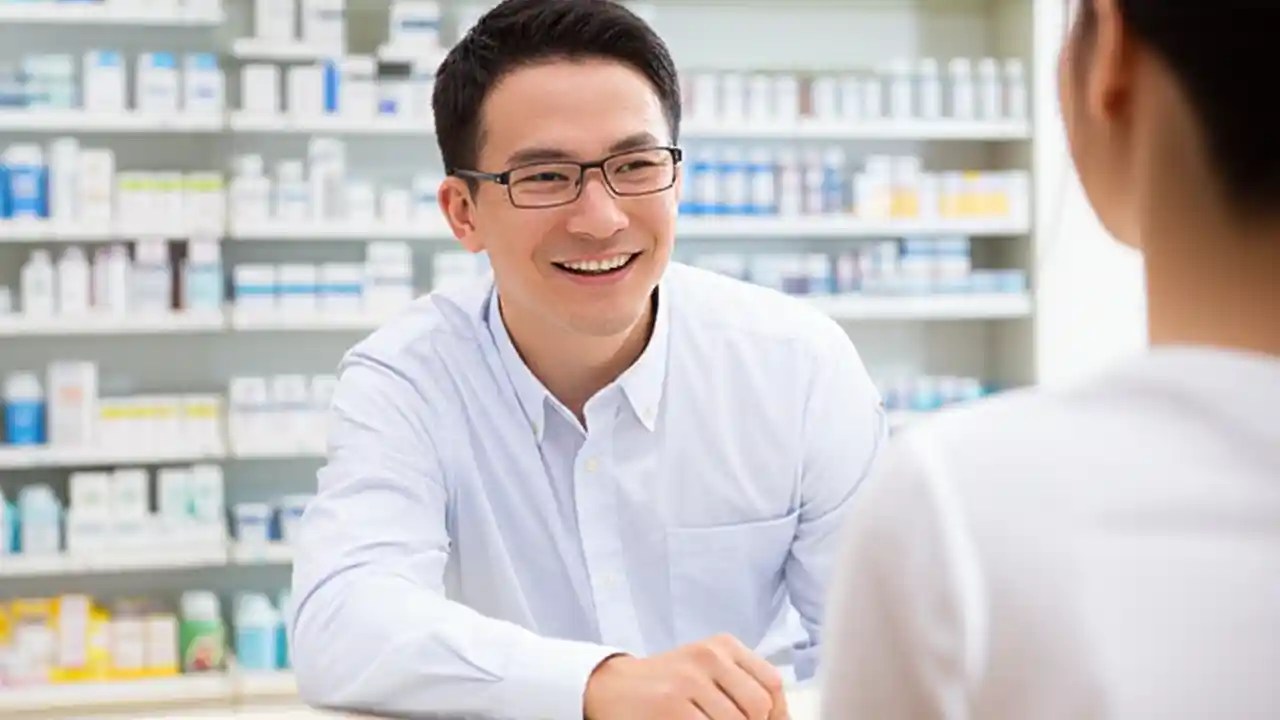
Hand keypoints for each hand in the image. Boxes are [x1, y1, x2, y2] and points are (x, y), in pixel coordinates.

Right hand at [583, 634, 788, 719]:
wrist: (611, 687)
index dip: (778, 714)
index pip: (772, 683)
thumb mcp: (705, 671)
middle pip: (759, 706)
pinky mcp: (671, 706)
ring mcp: (688, 681)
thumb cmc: (664, 684)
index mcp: (722, 646)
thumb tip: (781, 717)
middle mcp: (708, 657)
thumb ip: (741, 685)